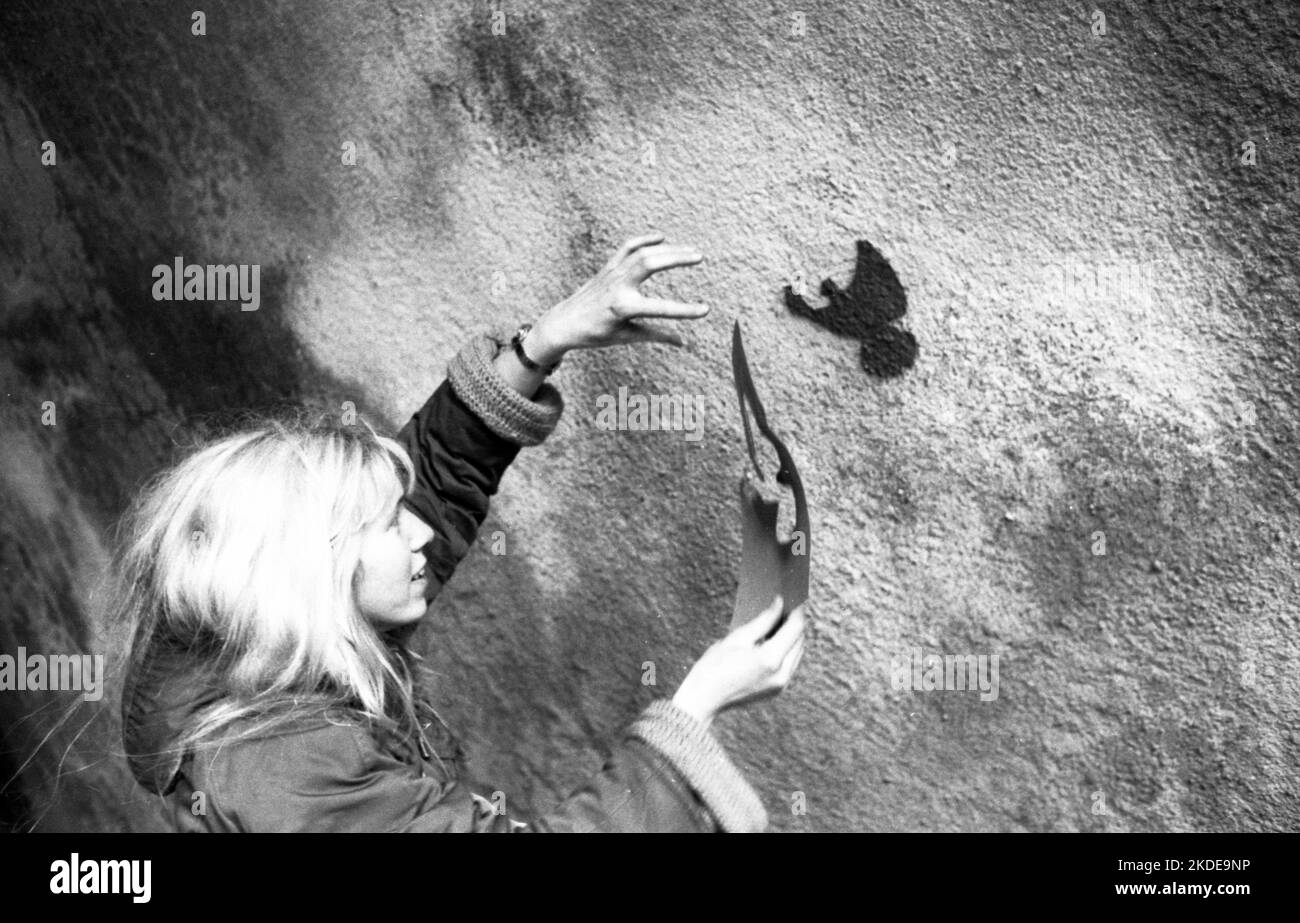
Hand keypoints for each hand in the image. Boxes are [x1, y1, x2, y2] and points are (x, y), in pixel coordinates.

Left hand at [528, 233, 709, 363]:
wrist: (564, 322)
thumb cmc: (595, 334)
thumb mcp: (626, 337)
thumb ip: (656, 336)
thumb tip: (683, 343)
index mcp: (623, 308)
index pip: (661, 309)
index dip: (685, 310)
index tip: (706, 310)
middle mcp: (618, 286)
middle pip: (651, 263)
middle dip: (677, 258)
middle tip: (700, 256)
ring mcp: (612, 273)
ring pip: (642, 253)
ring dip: (668, 249)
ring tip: (691, 251)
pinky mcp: (608, 267)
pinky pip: (627, 248)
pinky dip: (645, 239)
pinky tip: (662, 237)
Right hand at [671, 596, 806, 729]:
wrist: (703, 699)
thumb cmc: (714, 666)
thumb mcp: (737, 638)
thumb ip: (763, 620)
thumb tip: (779, 603)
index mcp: (770, 659)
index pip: (795, 628)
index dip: (796, 610)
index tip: (792, 596)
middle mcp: (781, 674)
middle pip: (799, 640)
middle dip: (795, 622)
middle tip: (785, 605)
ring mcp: (780, 685)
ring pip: (797, 653)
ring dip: (792, 636)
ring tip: (779, 619)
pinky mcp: (776, 690)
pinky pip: (789, 664)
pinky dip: (786, 650)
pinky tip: (774, 639)